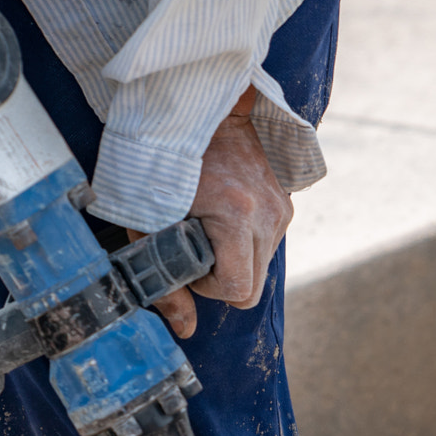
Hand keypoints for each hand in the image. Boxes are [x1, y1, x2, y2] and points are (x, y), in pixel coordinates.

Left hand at [151, 89, 292, 339]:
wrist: (200, 106)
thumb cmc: (163, 161)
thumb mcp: (148, 222)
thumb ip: (165, 281)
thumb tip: (185, 329)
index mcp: (238, 216)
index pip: (238, 291)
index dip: (208, 288)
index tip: (188, 261)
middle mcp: (269, 214)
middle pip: (253, 286)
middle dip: (222, 277)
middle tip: (195, 247)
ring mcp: (282, 206)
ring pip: (262, 265)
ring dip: (235, 258)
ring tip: (208, 225)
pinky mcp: (286, 199)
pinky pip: (268, 241)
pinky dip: (246, 239)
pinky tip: (223, 212)